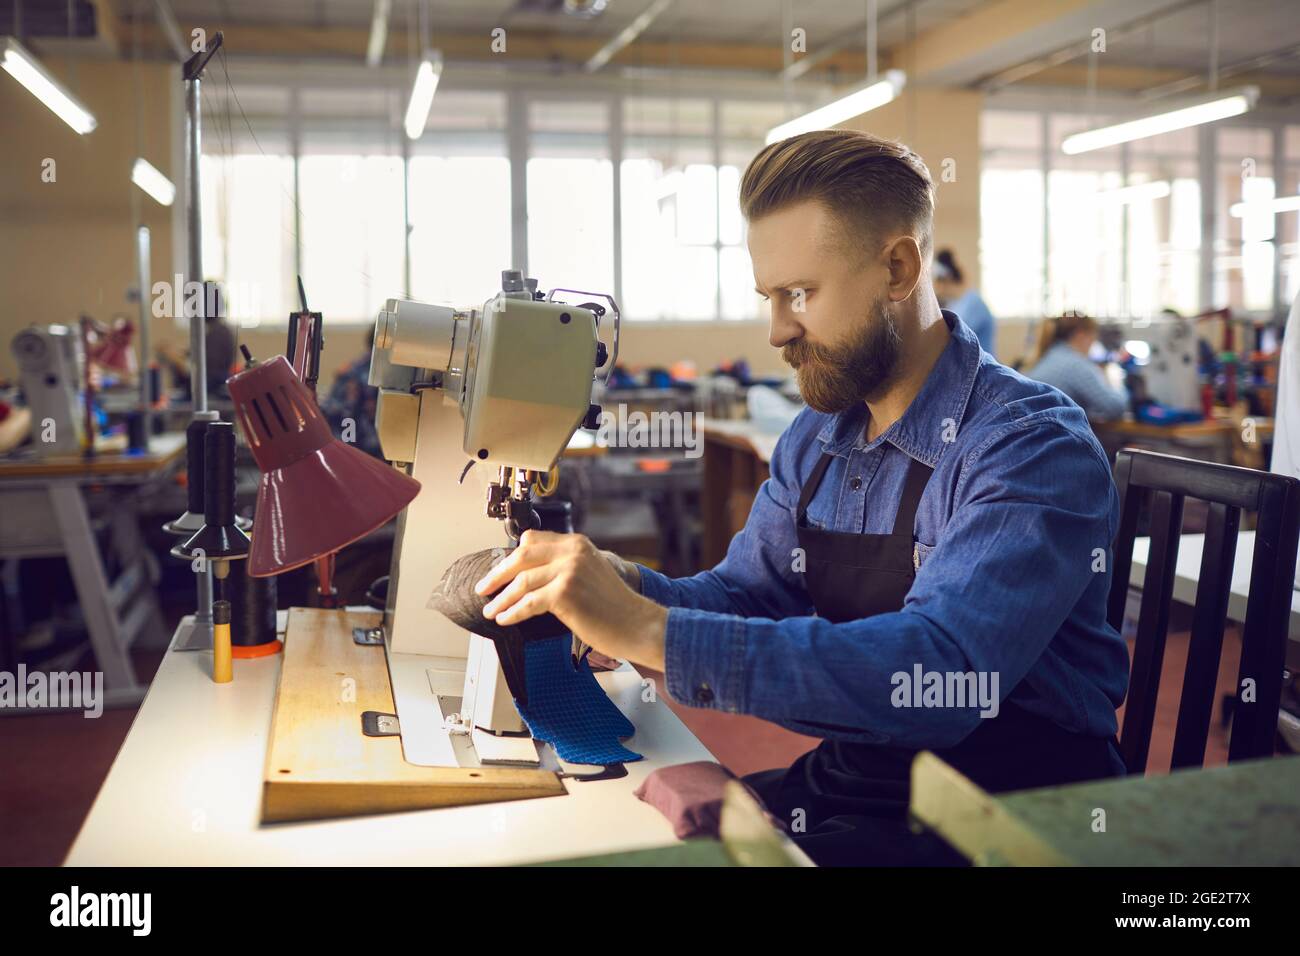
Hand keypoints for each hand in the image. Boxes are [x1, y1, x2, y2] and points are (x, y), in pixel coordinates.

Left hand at [475, 531, 666, 670]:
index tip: (499, 570)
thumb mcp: (590, 572)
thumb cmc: (615, 606)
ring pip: (522, 582)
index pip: (532, 540)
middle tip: (484, 588)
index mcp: (577, 543)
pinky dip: (512, 612)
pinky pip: (528, 602)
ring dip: (501, 599)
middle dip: (497, 574)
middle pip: (521, 557)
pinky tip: (505, 618)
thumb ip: (564, 566)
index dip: (511, 557)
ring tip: (491, 610)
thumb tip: (529, 577)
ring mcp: (568, 571)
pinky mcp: (564, 594)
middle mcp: (572, 552)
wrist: (636, 624)